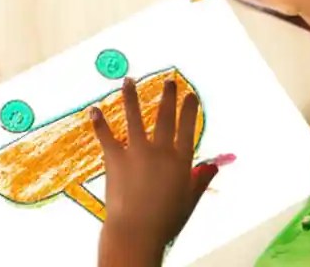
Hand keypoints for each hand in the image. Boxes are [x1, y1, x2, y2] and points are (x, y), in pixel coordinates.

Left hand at [93, 78, 214, 265]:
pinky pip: (105, 135)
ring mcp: (136, 151)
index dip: (189, 110)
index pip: (187, 128)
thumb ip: (201, 180)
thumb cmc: (167, 219)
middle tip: (169, 81)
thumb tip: (215, 166)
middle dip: (167, 97)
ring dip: (131, 97)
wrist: (138, 230)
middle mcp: (160, 150)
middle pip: (164, 117)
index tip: (190, 95)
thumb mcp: (190, 200)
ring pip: (134, 117)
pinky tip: (94, 108)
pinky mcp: (115, 157)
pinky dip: (99, 121)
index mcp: (180, 160)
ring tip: (128, 80)